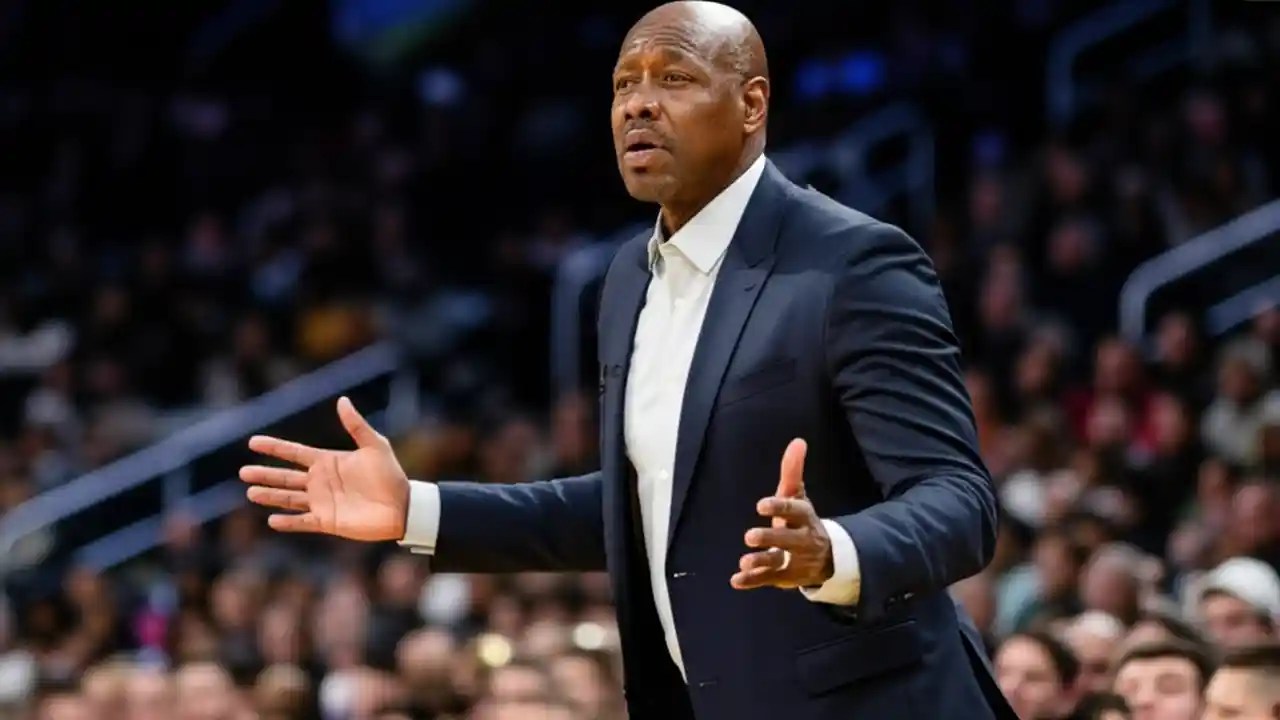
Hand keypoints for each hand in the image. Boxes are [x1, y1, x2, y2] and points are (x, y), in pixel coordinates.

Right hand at [240, 396, 409, 540]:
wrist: (402, 506)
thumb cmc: (390, 475)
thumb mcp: (374, 445)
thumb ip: (356, 425)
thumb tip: (342, 400)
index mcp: (328, 461)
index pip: (294, 453)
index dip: (274, 448)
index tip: (253, 442)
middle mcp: (320, 481)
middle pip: (285, 477)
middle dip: (265, 474)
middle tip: (243, 472)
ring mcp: (322, 502)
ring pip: (289, 498)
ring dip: (270, 495)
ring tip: (251, 492)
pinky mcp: (327, 521)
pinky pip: (303, 521)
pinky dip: (288, 522)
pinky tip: (271, 519)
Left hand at [731, 438, 833, 589]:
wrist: (825, 557)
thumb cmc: (802, 520)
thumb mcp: (798, 496)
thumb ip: (793, 471)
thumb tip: (798, 441)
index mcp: (804, 516)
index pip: (794, 510)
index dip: (779, 507)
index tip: (760, 505)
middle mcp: (801, 539)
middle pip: (787, 539)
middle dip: (770, 538)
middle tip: (749, 536)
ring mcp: (793, 560)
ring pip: (777, 562)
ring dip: (760, 562)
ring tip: (744, 562)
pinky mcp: (783, 576)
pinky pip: (767, 579)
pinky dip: (752, 581)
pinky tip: (736, 580)